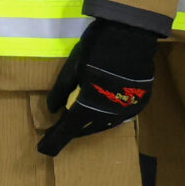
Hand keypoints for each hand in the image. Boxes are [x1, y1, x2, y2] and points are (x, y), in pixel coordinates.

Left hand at [40, 17, 159, 154]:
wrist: (132, 36)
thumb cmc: (97, 49)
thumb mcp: (72, 68)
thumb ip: (61, 91)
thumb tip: (52, 109)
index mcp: (89, 106)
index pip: (68, 129)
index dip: (55, 140)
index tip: (44, 149)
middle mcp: (109, 114)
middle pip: (87, 129)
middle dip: (72, 131)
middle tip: (59, 132)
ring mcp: (127, 109)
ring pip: (105, 124)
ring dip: (90, 125)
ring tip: (78, 123)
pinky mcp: (140, 102)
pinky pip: (120, 116)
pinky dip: (107, 116)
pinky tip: (101, 113)